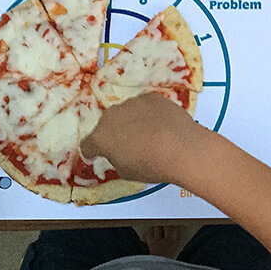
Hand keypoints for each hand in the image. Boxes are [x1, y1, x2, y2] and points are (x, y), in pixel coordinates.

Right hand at [80, 93, 215, 183]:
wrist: (182, 148)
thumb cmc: (151, 165)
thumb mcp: (126, 172)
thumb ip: (116, 159)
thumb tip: (119, 152)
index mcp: (100, 137)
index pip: (88, 144)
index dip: (93, 151)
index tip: (96, 154)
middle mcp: (111, 116)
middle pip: (107, 125)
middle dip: (114, 134)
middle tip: (128, 145)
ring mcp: (132, 103)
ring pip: (127, 113)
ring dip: (132, 121)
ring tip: (149, 134)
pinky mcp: (151, 97)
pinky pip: (145, 106)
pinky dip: (150, 113)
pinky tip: (161, 124)